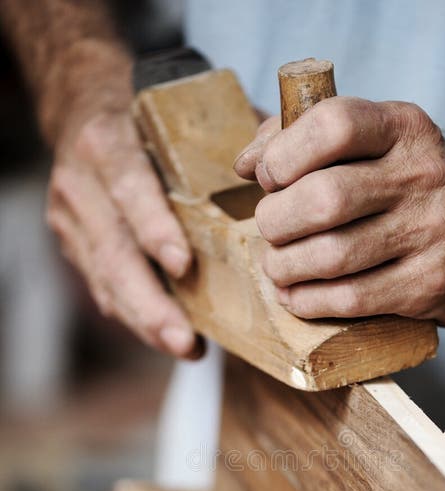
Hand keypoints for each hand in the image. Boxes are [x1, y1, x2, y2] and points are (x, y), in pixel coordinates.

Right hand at [46, 52, 200, 357]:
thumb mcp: (178, 107)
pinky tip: (169, 337)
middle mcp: (79, 183)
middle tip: (184, 340)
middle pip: (112, 253)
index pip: (130, 188)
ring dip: (147, 321)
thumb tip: (287, 173)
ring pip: (105, 280)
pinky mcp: (73, 243)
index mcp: (107, 143)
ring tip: (186, 349)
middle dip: (150, 303)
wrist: (81, 101)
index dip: (154, 228)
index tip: (183, 266)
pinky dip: (137, 316)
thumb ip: (228, 139)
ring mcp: (70, 218)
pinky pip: (104, 288)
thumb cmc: (146, 110)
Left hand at [234, 98, 444, 325]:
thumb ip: (307, 137)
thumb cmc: (410, 186)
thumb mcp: (376, 143)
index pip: (334, 124)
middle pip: (324, 199)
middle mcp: (425, 176)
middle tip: (269, 229)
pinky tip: (295, 296)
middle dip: (276, 220)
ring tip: (276, 265)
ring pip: (333, 256)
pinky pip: (351, 299)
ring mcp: (433, 233)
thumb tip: (246, 164)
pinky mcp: (430, 285)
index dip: (283, 153)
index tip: (267, 177)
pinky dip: (308, 301)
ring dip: (285, 266)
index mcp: (405, 127)